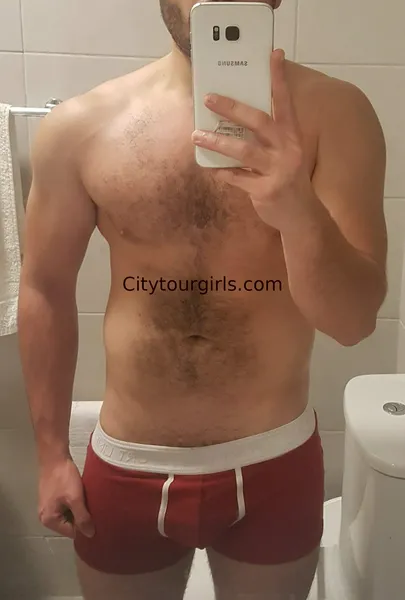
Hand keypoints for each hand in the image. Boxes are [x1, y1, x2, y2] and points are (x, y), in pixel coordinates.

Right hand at [38, 458, 94, 538]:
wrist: (55, 456)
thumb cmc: (63, 477)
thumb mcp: (75, 499)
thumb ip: (82, 518)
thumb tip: (90, 534)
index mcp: (49, 520)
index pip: (72, 532)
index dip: (85, 527)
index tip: (97, 520)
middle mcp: (47, 516)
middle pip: (70, 524)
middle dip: (82, 518)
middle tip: (95, 509)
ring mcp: (49, 506)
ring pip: (70, 514)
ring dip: (79, 509)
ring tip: (90, 501)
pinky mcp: (53, 497)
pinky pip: (67, 505)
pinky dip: (75, 502)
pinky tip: (83, 495)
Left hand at [191, 49, 314, 229]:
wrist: (302, 217)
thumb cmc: (289, 180)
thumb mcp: (287, 154)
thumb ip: (269, 139)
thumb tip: (237, 121)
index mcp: (292, 137)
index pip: (285, 103)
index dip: (279, 79)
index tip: (274, 55)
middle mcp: (287, 150)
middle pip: (259, 122)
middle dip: (233, 108)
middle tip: (209, 99)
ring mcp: (277, 171)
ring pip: (243, 151)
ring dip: (217, 142)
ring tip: (196, 135)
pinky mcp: (265, 191)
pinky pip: (236, 178)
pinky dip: (222, 173)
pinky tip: (210, 168)